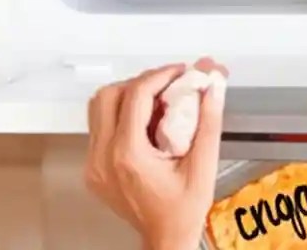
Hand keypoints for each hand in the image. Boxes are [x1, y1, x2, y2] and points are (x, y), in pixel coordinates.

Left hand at [84, 59, 227, 249]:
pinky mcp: (93, 168)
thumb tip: (213, 87)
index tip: (177, 72)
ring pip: (98, 108)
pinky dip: (119, 116)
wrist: (166, 238)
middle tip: (165, 84)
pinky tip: (142, 124)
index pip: (135, 96)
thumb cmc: (182, 212)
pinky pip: (98, 128)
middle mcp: (104, 159)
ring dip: (126, 97)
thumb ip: (208, 122)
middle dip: (139, 83)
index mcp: (128, 156)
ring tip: (153, 102)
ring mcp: (94, 165)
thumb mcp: (203, 165)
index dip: (159, 75)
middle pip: (109, 95)